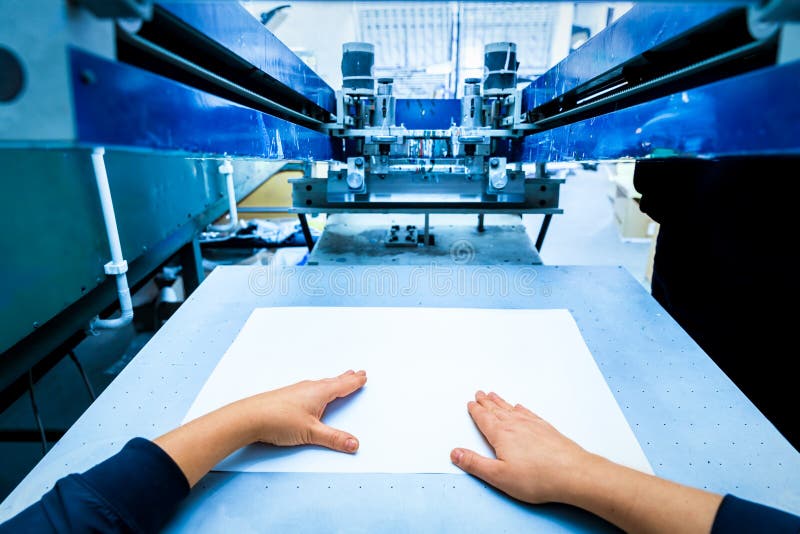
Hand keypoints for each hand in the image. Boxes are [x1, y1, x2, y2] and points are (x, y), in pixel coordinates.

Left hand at [235, 370, 366, 452]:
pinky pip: (310, 388)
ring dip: (333, 381)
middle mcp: (310, 388)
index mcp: (320, 393)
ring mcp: (297, 391)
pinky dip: (320, 386)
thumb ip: (334, 438)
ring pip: (321, 384)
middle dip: (347, 378)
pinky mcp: (288, 396)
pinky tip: (314, 391)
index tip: (364, 376)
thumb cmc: (279, 420)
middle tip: (357, 372)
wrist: (249, 417)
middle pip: (333, 381)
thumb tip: (353, 443)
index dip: (355, 382)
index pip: (343, 386)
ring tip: (339, 379)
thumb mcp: (311, 433)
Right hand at [450, 390, 591, 503]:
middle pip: (496, 410)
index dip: (476, 411)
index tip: (470, 403)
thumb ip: (475, 464)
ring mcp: (533, 426)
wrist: (573, 473)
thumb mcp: (498, 476)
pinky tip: (520, 407)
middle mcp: (516, 426)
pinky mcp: (547, 430)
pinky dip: (521, 409)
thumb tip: (455, 453)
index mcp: (501, 435)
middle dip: (486, 402)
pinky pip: (529, 413)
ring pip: (511, 409)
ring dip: (501, 402)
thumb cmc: (537, 478)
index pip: (484, 419)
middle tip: (479, 394)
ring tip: (494, 395)